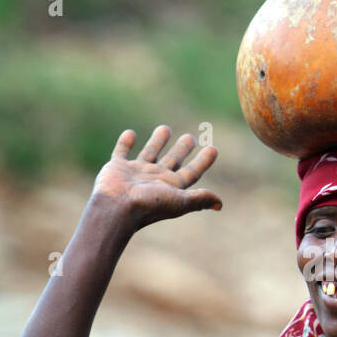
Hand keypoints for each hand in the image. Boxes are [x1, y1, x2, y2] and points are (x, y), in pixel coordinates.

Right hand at [91, 125, 221, 231]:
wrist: (117, 207)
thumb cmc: (148, 205)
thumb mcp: (179, 202)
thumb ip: (199, 199)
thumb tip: (220, 204)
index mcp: (171, 187)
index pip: (192, 172)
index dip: (203, 162)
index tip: (213, 149)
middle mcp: (155, 180)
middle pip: (172, 161)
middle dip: (182, 150)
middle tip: (190, 137)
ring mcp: (136, 173)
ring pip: (150, 153)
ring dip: (157, 142)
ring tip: (165, 128)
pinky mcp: (117, 167)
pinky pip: (121, 151)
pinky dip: (125, 142)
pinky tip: (130, 133)